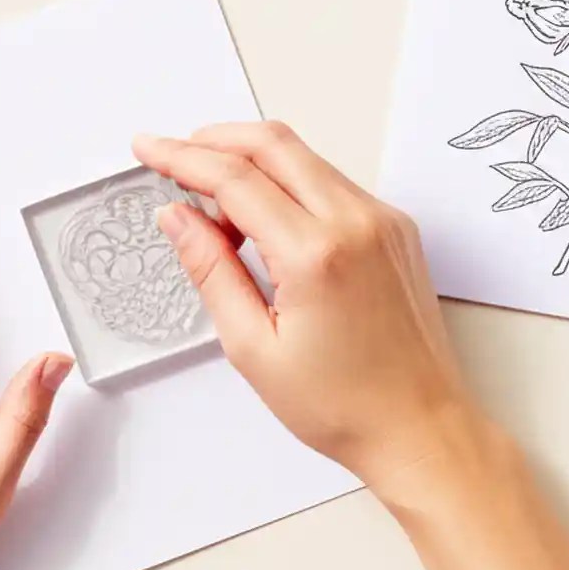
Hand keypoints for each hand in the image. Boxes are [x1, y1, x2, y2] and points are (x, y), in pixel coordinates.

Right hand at [133, 123, 473, 488]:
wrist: (420, 429)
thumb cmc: (344, 405)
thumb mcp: (252, 347)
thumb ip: (211, 271)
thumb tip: (179, 219)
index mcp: (317, 254)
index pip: (234, 178)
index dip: (181, 158)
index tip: (148, 149)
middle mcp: (357, 223)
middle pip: (272, 144)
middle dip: (214, 140)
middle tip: (173, 157)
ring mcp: (383, 220)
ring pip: (304, 158)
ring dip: (252, 163)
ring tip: (216, 212)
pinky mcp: (396, 228)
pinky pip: (331, 183)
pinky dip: (289, 185)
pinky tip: (264, 223)